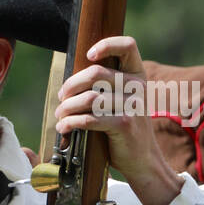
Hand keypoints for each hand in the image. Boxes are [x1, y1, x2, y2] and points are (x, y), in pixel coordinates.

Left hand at [53, 35, 180, 204]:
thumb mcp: (121, 101)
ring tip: (61, 115)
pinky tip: (64, 127)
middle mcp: (138, 87)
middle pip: (97, 73)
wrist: (142, 159)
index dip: (107, 44)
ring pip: (90, 98)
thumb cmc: (124, 128)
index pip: (128, 46)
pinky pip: (90, 118)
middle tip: (62, 98)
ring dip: (68, 107)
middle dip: (72, 85)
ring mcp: (133, 106)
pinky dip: (71, 123)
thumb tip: (70, 80)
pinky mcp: (124, 125)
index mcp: (138, 76)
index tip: (88, 54)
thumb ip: (106, 87)